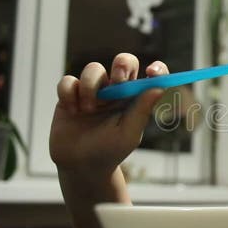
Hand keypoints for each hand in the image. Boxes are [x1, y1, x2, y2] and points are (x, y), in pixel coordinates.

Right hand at [49, 53, 168, 177]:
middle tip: (118, 80)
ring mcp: (93, 91)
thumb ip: (142, 110)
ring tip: (88, 110)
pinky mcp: (70, 95)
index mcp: (135, 98)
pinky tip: (73, 111)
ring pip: (93, 68)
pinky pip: (68, 81)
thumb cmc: (109, 151)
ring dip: (91, 87)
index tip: (153, 72)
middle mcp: (116, 90)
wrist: (81, 165)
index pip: (151, 76)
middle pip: (123, 62)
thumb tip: (158, 88)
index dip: (156, 69)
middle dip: (122, 65)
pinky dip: (69, 94)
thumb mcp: (129, 134)